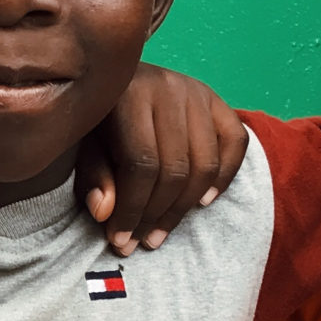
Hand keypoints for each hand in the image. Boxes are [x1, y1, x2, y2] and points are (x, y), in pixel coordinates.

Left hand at [80, 64, 250, 255]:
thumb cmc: (97, 117)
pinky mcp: (217, 100)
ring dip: (184, 207)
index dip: (132, 209)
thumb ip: (93, 176)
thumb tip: (105, 213)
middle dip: (156, 215)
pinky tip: (203, 202)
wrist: (116, 78)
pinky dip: (225, 176)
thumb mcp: (83, 144)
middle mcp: (167, 87)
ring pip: (205, 163)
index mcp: (128, 93)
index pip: (141, 164)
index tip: (119, 239)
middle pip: (175, 168)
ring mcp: (196, 92)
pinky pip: (236, 143)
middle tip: (141, 242)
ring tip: (161, 232)